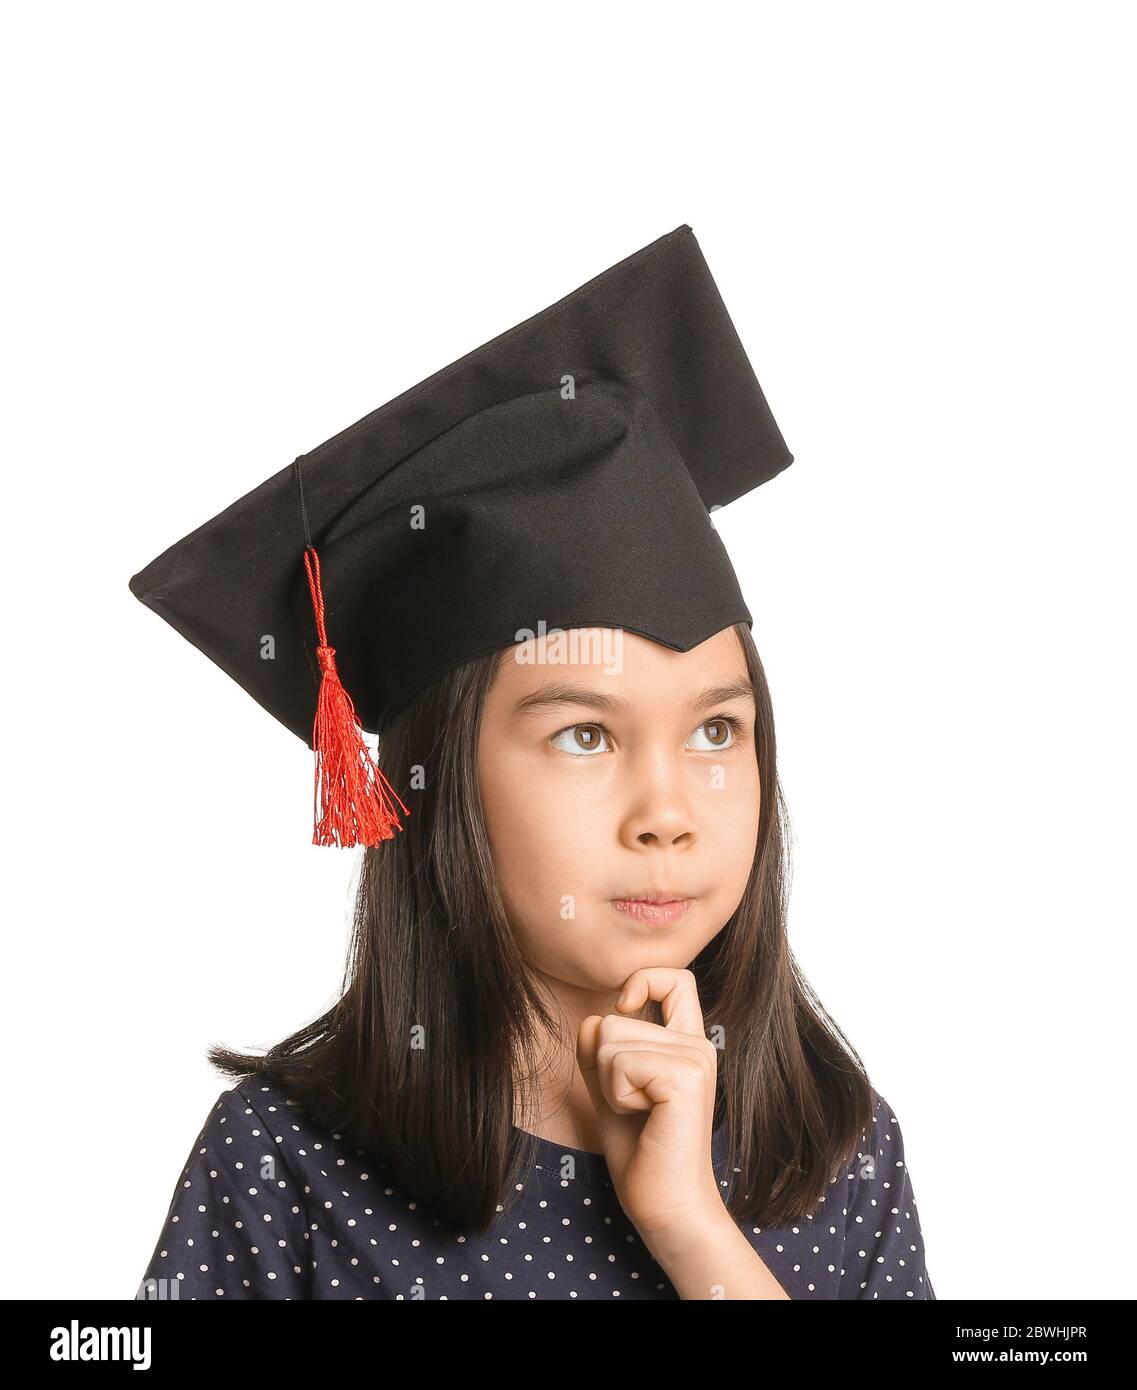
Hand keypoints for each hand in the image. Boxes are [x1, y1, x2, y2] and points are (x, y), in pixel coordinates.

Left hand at [576, 966, 722, 1239]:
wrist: (665, 1207)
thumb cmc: (641, 1154)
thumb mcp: (612, 1091)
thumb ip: (600, 1053)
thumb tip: (592, 1019)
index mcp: (687, 1044)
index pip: (676, 979)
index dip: (642, 981)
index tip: (626, 1009)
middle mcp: (698, 1045)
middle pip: (614, 1018)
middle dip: (603, 1065)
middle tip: (633, 1107)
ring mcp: (696, 1059)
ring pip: (611, 1039)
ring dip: (609, 1083)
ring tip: (639, 1114)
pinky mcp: (686, 1080)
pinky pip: (620, 1063)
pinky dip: (616, 1094)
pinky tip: (644, 1119)